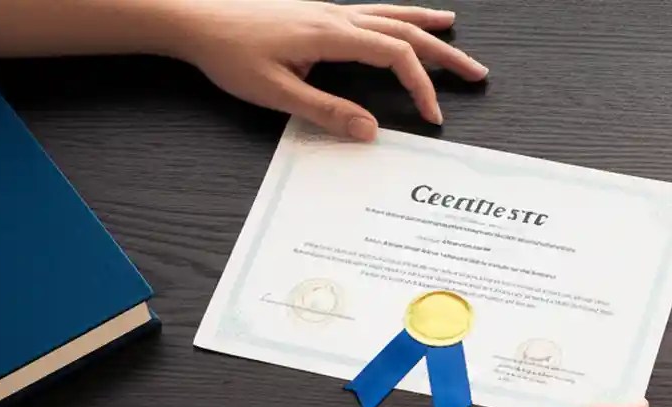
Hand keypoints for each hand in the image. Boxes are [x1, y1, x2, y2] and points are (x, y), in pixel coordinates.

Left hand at [169, 1, 487, 139]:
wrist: (194, 18)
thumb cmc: (228, 53)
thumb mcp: (275, 92)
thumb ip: (325, 111)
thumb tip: (369, 131)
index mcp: (331, 35)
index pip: (395, 56)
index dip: (420, 86)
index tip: (432, 116)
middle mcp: (337, 16)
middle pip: (406, 30)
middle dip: (445, 54)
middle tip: (477, 72)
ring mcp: (329, 10)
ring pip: (392, 14)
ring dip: (427, 26)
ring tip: (454, 31)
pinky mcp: (318, 12)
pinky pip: (372, 11)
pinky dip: (398, 16)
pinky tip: (402, 21)